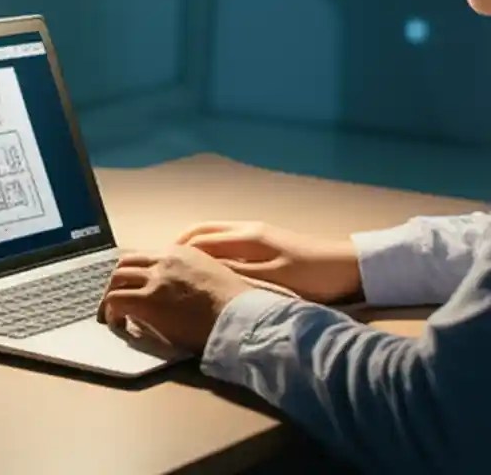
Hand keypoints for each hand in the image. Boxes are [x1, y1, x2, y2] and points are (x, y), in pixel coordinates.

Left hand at [100, 246, 253, 353]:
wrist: (241, 319)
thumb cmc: (235, 305)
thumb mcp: (212, 275)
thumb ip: (187, 275)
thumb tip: (169, 289)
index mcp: (181, 252)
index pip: (146, 256)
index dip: (135, 272)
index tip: (132, 285)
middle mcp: (165, 260)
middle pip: (126, 263)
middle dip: (117, 280)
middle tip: (114, 296)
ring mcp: (155, 279)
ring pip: (117, 280)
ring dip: (110, 295)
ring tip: (110, 313)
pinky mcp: (147, 301)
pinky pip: (116, 301)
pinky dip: (110, 311)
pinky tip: (116, 323)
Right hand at [176, 221, 361, 303]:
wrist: (350, 266)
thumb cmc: (314, 277)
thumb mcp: (273, 280)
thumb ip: (236, 273)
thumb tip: (201, 271)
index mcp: (247, 238)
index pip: (199, 240)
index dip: (175, 253)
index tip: (158, 268)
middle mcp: (247, 229)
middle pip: (201, 230)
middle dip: (178, 244)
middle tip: (161, 264)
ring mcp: (256, 232)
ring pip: (212, 232)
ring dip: (192, 244)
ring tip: (178, 265)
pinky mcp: (264, 240)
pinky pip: (224, 238)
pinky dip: (208, 247)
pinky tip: (208, 265)